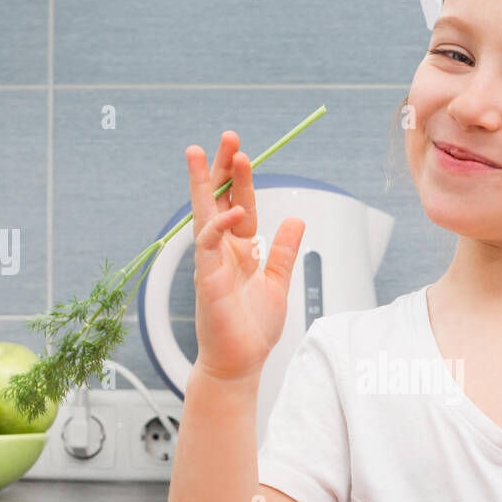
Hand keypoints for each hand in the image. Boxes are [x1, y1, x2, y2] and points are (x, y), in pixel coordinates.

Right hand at [187, 132, 304, 381]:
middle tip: (227, 138)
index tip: (242, 152)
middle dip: (221, 168)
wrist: (240, 363)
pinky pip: (209, 245)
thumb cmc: (252, 329)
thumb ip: (283, 250)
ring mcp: (212, 263)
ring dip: (207, 183)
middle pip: (218, 200)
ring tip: (211, 153)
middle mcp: (223, 251)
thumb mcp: (277, 282)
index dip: (241, 180)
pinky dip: (220, 227)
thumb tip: (296, 219)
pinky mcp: (207, 279)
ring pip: (205, 214)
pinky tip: (234, 212)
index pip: (240, 205)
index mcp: (240, 250)